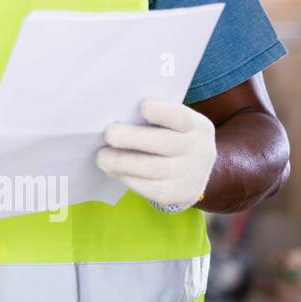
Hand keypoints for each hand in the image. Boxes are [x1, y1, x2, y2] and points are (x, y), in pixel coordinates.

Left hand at [97, 98, 216, 211]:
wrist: (195, 172)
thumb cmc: (171, 137)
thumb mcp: (171, 123)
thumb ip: (152, 117)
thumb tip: (116, 115)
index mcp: (196, 126)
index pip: (181, 117)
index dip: (162, 111)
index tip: (143, 106)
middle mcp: (198, 150)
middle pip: (163, 143)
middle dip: (131, 138)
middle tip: (109, 134)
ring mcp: (190, 175)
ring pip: (150, 168)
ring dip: (121, 161)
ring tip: (102, 157)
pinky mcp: (177, 195)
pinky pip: (148, 187)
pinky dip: (126, 177)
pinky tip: (112, 170)